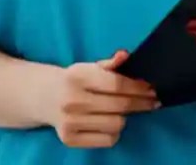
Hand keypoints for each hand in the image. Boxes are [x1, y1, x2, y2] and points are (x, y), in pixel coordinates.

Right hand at [45, 50, 160, 148]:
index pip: (116, 84)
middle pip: (119, 105)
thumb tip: (126, 55)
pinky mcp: (70, 139)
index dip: (137, 87)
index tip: (151, 88)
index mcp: (77, 77)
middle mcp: (72, 100)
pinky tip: (113, 123)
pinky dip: (115, 131)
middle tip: (153, 101)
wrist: (42, 97)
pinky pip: (107, 140)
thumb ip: (109, 64)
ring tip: (126, 110)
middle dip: (141, 102)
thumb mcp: (87, 67)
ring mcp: (70, 122)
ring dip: (126, 117)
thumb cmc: (72, 81)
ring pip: (116, 124)